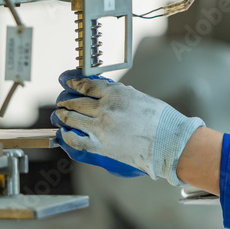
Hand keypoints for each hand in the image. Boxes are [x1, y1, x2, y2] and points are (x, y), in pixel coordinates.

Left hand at [52, 70, 204, 184]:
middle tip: (62, 102)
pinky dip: (66, 135)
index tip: (66, 82)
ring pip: (71, 119)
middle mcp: (105, 109)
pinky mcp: (100, 146)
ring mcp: (101, 128)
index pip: (86, 85)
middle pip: (76, 101)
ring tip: (60, 116)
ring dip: (63, 116)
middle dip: (66, 101)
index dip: (72, 83)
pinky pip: (75, 140)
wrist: (169, 143)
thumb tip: (105, 93)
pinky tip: (64, 133)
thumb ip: (120, 94)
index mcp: (116, 94)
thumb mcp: (139, 97)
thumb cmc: (160, 120)